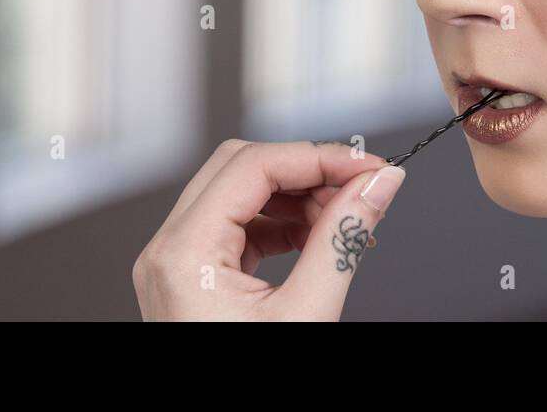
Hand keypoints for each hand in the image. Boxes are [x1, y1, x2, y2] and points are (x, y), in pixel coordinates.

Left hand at [132, 139, 407, 319]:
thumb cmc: (250, 395)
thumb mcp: (307, 315)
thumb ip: (344, 239)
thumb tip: (379, 183)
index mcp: (182, 253)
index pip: (252, 166)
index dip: (318, 158)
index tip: (370, 166)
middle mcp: (168, 250)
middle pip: (239, 168)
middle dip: (306, 171)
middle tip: (362, 186)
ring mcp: (175, 263)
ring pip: (239, 193)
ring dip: (297, 197)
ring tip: (348, 219)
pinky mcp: (191, 277)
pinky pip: (236, 227)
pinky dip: (281, 224)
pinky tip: (319, 238)